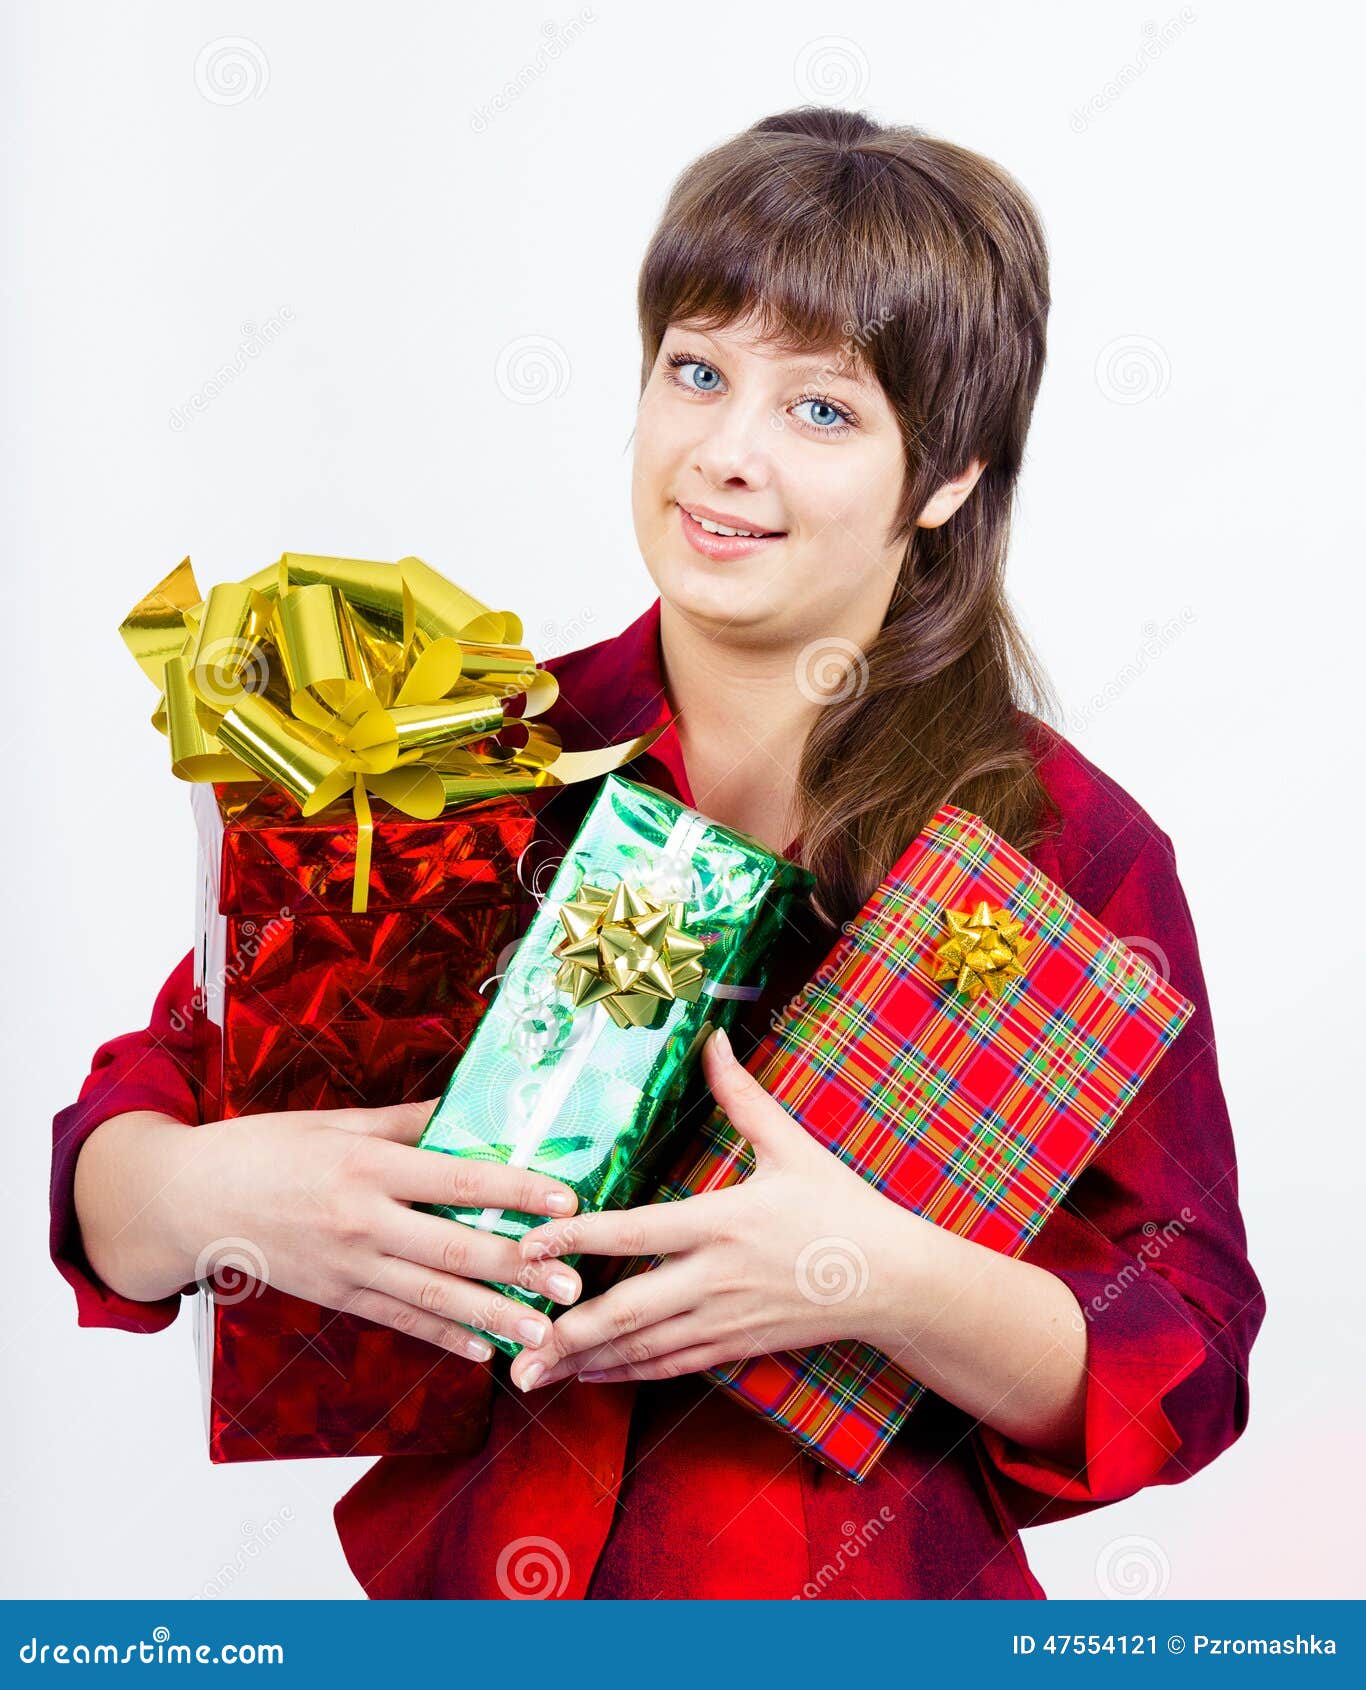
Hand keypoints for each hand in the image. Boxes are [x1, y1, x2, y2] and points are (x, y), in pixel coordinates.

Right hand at [77, 1101, 584, 1360]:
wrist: (189, 1200)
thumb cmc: (266, 1149)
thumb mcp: (338, 1122)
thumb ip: (408, 1121)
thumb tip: (468, 1107)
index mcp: (367, 1165)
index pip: (457, 1177)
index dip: (516, 1190)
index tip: (567, 1202)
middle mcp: (360, 1219)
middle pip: (453, 1246)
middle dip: (518, 1268)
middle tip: (573, 1284)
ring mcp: (347, 1265)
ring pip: (432, 1295)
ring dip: (492, 1315)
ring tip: (543, 1333)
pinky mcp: (335, 1296)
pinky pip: (398, 1319)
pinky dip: (442, 1335)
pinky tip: (482, 1349)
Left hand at [506, 1027, 912, 1389]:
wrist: (893, 1281)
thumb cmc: (841, 1208)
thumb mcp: (791, 1145)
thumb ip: (742, 1093)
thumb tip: (713, 1037)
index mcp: (721, 1221)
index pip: (635, 1231)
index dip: (578, 1238)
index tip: (529, 1246)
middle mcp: (714, 1278)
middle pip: (626, 1310)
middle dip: (565, 1333)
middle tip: (512, 1354)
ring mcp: (723, 1319)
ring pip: (641, 1348)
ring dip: (583, 1363)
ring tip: (531, 1378)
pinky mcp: (735, 1345)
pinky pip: (670, 1364)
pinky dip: (625, 1372)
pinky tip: (590, 1376)